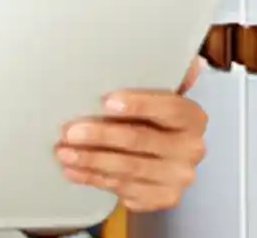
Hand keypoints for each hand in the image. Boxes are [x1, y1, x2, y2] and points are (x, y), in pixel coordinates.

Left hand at [54, 57, 207, 212]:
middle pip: (140, 140)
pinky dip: (92, 178)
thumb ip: (162, 74)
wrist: (164, 159)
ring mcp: (176, 177)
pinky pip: (121, 188)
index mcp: (192, 117)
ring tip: (64, 151)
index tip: (107, 101)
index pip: (168, 108)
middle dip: (101, 136)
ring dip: (90, 160)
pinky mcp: (160, 197)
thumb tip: (180, 57)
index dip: (138, 104)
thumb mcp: (158, 93)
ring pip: (127, 168)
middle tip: (70, 131)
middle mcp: (190, 149)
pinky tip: (73, 169)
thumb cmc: (154, 119)